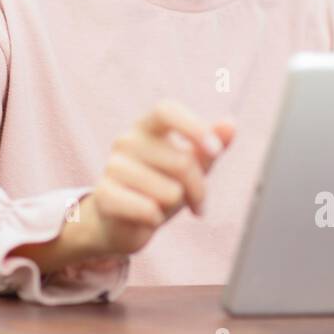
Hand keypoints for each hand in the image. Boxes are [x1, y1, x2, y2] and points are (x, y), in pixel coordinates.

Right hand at [84, 100, 234, 256]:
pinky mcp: (103, 195)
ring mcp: (112, 166)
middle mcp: (126, 140)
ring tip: (162, 207)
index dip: (193, 126)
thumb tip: (230, 124)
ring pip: (170, 191)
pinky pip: (148, 209)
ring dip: (175, 207)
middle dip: (198, 189)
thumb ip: (208, 148)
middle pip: (182, 162)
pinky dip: (156, 219)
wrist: (122, 224)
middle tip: (197, 203)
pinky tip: (148, 218)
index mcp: (147, 127)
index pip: (166, 110)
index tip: (216, 150)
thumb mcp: (189, 169)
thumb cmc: (160, 189)